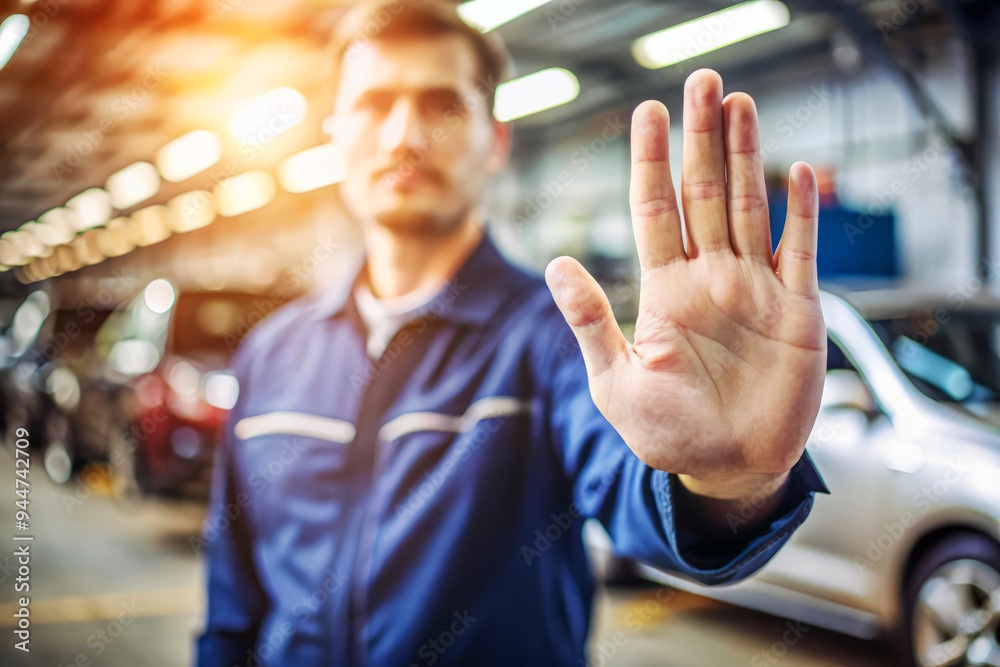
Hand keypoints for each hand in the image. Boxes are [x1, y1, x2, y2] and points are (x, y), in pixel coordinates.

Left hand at [545, 69, 825, 499]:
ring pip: (748, 208)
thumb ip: (591, 323)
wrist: (728, 469)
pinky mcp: (797, 311)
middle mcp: (709, 279)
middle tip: (702, 82)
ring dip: (746, 157)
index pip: (654, 211)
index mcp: (665, 291)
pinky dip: (800, 214)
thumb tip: (555, 264)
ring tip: (740, 105)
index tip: (647, 113)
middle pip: (703, 194)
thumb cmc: (668, 433)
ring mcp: (755, 290)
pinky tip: (795, 172)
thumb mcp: (617, 382)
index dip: (651, 162)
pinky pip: (800, 252)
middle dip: (702, 138)